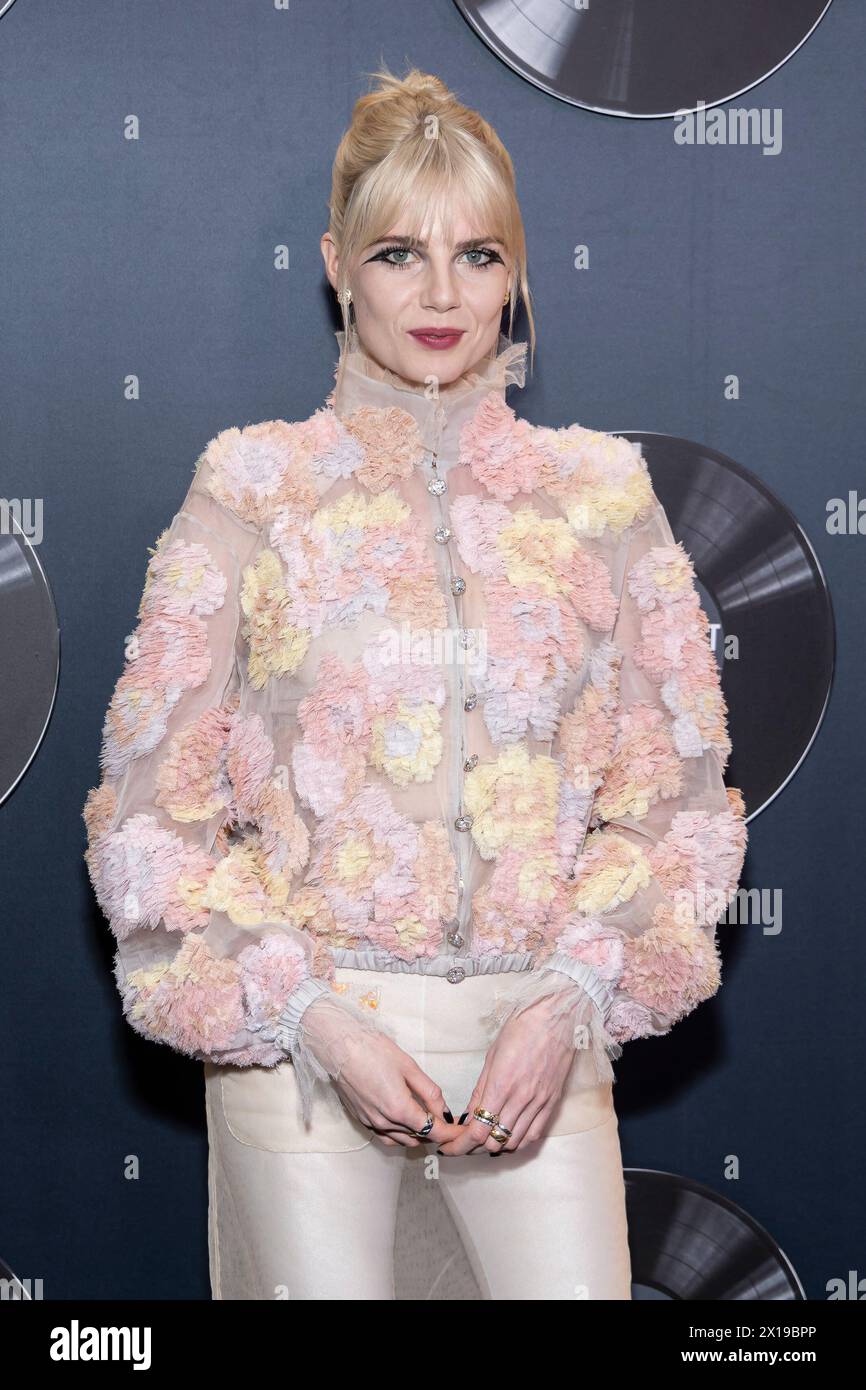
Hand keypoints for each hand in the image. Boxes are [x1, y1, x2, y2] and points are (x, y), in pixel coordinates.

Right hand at [298, 996, 453, 1149]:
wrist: (338, 1046)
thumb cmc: (373, 1050)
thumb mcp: (409, 1067)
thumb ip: (429, 1092)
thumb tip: (444, 1111)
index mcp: (399, 1109)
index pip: (432, 1131)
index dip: (450, 1133)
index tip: (462, 1131)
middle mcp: (384, 1122)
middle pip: (418, 1138)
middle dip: (436, 1133)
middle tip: (448, 1122)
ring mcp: (370, 1123)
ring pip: (401, 1140)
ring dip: (417, 1135)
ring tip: (428, 1120)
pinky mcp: (361, 1119)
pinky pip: (385, 1136)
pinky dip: (399, 1133)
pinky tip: (405, 1120)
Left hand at [436, 988, 580, 1156]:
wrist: (557, 1017)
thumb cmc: (521, 1029)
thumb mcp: (492, 1056)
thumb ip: (480, 1090)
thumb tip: (468, 1115)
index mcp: (501, 1084)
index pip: (478, 1130)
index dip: (460, 1143)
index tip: (449, 1145)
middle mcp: (521, 1098)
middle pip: (494, 1140)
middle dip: (474, 1147)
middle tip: (464, 1142)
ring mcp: (539, 1102)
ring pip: (514, 1142)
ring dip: (496, 1146)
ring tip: (484, 1141)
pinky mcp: (552, 1102)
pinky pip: (535, 1134)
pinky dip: (519, 1142)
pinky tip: (509, 1137)